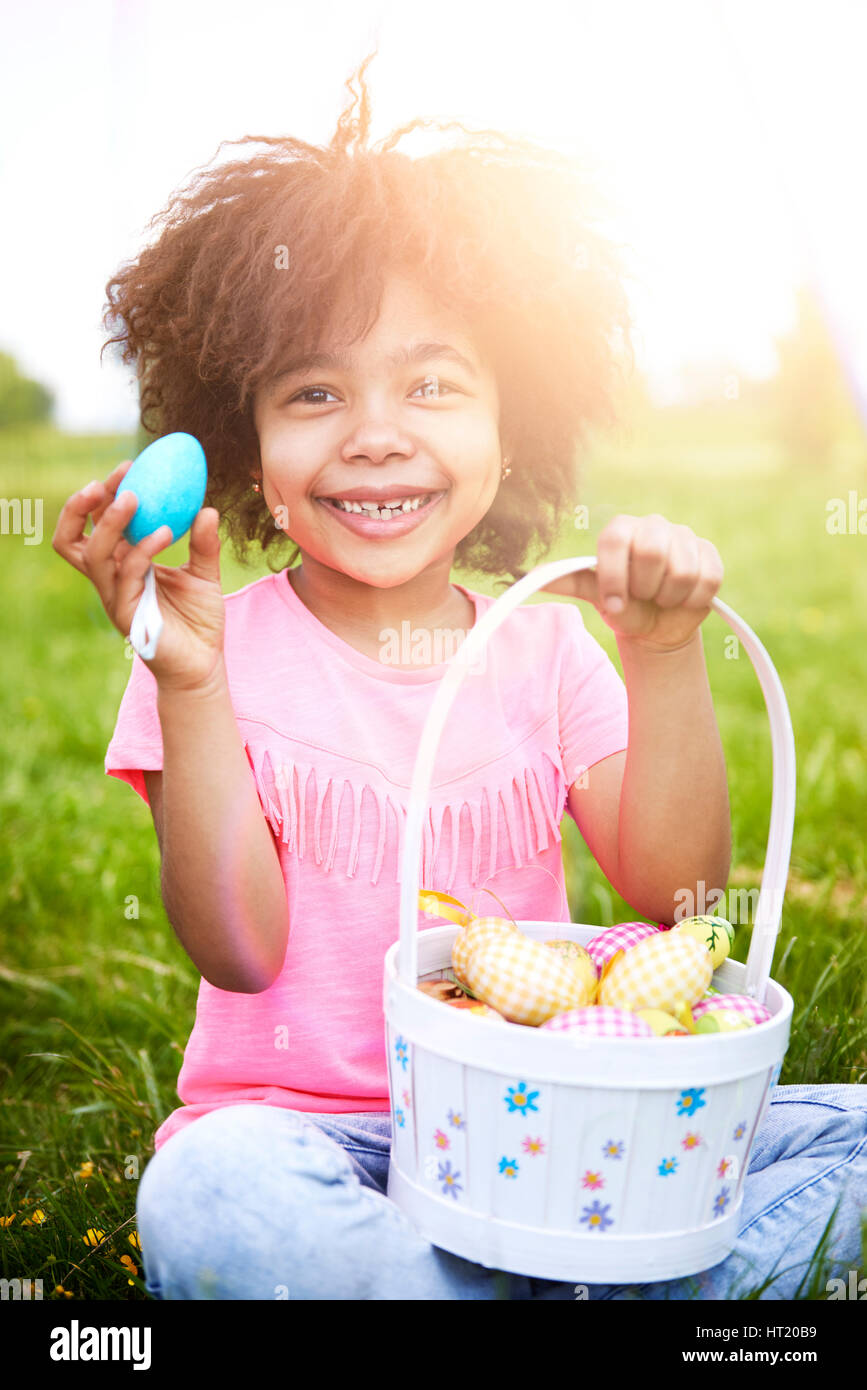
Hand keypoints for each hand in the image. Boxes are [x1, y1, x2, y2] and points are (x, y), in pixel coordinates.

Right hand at [52, 458, 225, 690]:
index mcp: (123, 565)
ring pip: (92, 555)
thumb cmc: (199, 622)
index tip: (129, 467)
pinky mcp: (127, 615)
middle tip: (108, 482)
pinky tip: (165, 532)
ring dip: (109, 523)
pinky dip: (142, 550)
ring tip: (133, 498)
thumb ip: (204, 543)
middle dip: (81, 507)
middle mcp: (111, 579)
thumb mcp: (205, 574)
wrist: (204, 665)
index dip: (103, 495)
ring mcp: (115, 598)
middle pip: (71, 539)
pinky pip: (126, 576)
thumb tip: (207, 507)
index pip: (95, 525)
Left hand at [541, 513, 723, 652]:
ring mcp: (685, 536)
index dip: (615, 577)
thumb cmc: (622, 606)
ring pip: (681, 570)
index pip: (614, 541)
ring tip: (661, 598)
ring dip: (668, 597)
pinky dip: (692, 599)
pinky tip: (683, 598)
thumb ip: (567, 581)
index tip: (613, 602)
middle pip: (651, 553)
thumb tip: (527, 576)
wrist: (657, 626)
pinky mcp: (710, 554)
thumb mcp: (593, 595)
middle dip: (644, 588)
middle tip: (641, 596)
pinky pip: (707, 579)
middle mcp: (652, 525)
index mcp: (620, 529)